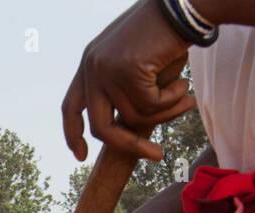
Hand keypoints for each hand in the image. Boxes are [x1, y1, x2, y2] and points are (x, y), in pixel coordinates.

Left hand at [62, 0, 194, 161]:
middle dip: (128, 145)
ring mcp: (108, 69)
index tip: (80, 156)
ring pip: (134, 118)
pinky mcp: (128, 71)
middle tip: (156, 156)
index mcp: (89, 64)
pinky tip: (182, 83)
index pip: (71, 107)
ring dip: (165, 113)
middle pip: (101, 126)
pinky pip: (152, 106)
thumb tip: (127, 130)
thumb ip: (123, 90)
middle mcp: (92, 67)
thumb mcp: (133, 62)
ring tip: (183, 96)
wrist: (181, 7)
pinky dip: (172, 101)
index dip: (72, 133)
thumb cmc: (164, 34)